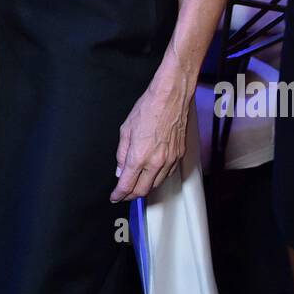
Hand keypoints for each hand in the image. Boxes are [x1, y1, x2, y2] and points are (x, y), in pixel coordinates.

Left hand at [110, 74, 190, 201]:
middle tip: (123, 193)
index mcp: (139, 156)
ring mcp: (170, 160)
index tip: (115, 196)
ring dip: (145, 187)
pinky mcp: (179, 155)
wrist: (171, 97)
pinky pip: (167, 174)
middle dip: (130, 195)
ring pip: (156, 184)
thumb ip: (121, 154)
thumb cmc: (148, 108)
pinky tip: (151, 174)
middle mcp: (156, 162)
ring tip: (136, 184)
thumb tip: (120, 170)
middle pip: (142, 190)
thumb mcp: (125, 129)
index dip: (119, 194)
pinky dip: (157, 178)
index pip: (127, 185)